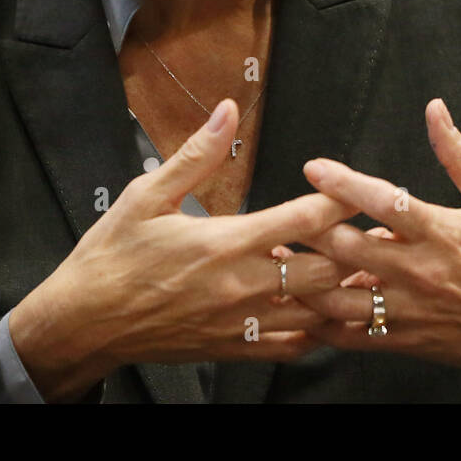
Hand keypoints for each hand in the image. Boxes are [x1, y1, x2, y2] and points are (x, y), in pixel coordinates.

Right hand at [10, 99, 360, 401]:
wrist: (83, 323)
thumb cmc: (112, 257)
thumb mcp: (147, 195)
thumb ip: (197, 155)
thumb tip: (227, 112)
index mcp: (226, 242)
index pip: (305, 220)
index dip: (342, 202)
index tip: (363, 189)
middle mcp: (242, 285)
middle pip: (326, 272)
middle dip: (355, 251)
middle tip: (377, 232)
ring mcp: (241, 322)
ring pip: (317, 314)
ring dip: (343, 293)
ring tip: (366, 273)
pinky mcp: (234, 348)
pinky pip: (292, 347)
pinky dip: (317, 331)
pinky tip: (325, 313)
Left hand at [293, 98, 460, 402]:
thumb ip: (460, 155)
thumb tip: (436, 110)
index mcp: (442, 232)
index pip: (385, 203)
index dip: (345, 184)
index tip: (314, 167)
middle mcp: (420, 272)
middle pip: (350, 250)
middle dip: (311, 231)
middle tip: (281, 214)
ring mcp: (409, 310)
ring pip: (341, 298)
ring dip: (307, 279)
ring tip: (279, 260)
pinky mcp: (404, 340)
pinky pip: (352, 335)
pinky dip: (322, 322)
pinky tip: (301, 306)